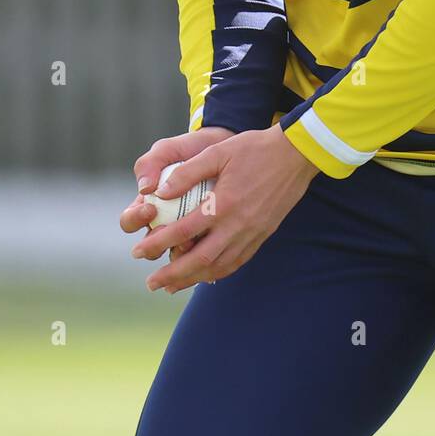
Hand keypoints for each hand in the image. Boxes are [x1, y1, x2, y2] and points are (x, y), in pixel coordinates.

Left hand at [133, 124, 319, 293]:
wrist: (296, 155)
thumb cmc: (255, 148)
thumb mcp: (218, 151)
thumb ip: (188, 172)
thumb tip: (160, 192)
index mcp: (223, 203)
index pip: (183, 231)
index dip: (158, 244)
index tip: (138, 251)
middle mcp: (237, 225)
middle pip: (200, 259)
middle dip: (173, 274)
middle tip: (150, 283)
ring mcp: (252, 233)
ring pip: (219, 266)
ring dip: (193, 279)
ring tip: (171, 287)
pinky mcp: (262, 235)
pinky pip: (237, 261)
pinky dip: (218, 272)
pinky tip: (205, 276)